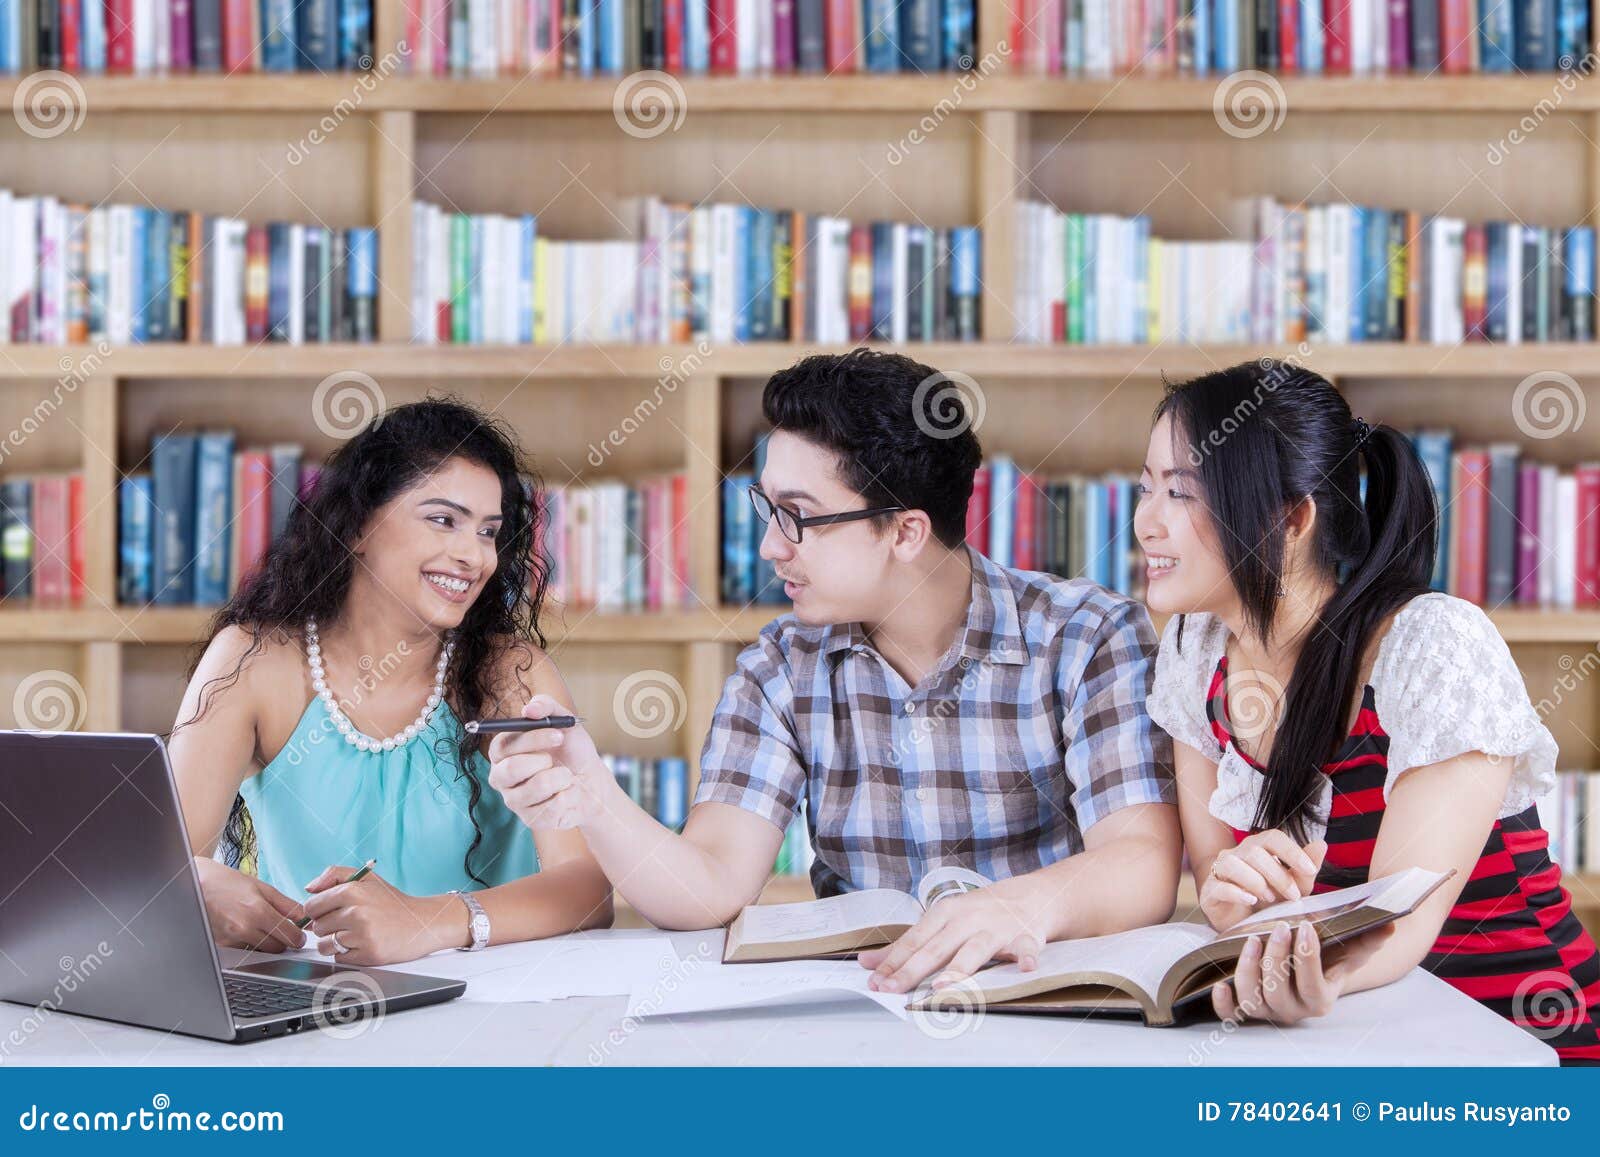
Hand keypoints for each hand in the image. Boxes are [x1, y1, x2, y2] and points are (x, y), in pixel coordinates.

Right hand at [193, 856, 305, 953]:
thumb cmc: (229, 882)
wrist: (196, 884)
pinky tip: (243, 928)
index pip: (289, 936)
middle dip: (283, 941)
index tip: (299, 935)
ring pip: (260, 951)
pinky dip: (249, 943)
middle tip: (281, 929)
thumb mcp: (262, 888)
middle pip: (276, 948)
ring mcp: (231, 939)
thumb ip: (286, 904)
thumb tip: (304, 918)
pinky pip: (244, 950)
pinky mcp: (221, 945)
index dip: (298, 937)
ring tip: (258, 924)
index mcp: (258, 911)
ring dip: (265, 942)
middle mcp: (244, 928)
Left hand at [301, 864, 463, 964]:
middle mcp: (357, 912)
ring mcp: (363, 934)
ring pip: (324, 945)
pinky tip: (364, 944)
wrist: (422, 922)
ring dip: (335, 942)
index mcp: (353, 890)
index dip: (318, 910)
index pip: (311, 906)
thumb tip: (309, 888)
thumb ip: (334, 874)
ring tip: (355, 934)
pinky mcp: (369, 954)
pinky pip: (339, 958)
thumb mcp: (366, 878)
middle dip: (328, 926)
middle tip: (349, 923)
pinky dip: (348, 954)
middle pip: (316, 927)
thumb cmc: (392, 902)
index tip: (331, 911)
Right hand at [487, 694, 616, 830]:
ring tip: (567, 777)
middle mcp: (502, 776)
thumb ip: (547, 706)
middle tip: (558, 759)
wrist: (592, 782)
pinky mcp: (530, 819)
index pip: (503, 744)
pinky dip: (568, 797)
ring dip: (561, 779)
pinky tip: (567, 794)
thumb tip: (528, 709)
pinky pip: (550, 808)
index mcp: (504, 751)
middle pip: (510, 770)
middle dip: (542, 762)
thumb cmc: (572, 751)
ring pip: (534, 789)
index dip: (531, 739)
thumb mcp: (565, 722)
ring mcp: (514, 800)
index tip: (558, 735)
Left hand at [859, 888, 1045, 994]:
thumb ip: (907, 945)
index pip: (914, 941)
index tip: (875, 981)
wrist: (1029, 896)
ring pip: (975, 950)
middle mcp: (968, 918)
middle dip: (912, 970)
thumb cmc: (978, 914)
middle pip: (937, 948)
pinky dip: (1027, 957)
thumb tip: (867, 963)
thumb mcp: (942, 922)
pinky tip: (1026, 968)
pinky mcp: (1025, 936)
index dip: (893, 962)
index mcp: (944, 913)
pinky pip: (1027, 948)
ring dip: (959, 968)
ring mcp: (996, 927)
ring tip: (942, 985)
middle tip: (892, 989)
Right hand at [1200, 832, 1326, 931]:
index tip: (1310, 869)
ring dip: (1255, 881)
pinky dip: (1237, 893)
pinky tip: (1251, 901)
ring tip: (1269, 898)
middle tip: (1292, 896)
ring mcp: (1219, 870)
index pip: (1273, 837)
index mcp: (1258, 848)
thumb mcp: (1294, 888)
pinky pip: (1219, 886)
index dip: (1291, 851)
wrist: (1243, 923)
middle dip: (1277, 874)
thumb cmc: (1269, 901)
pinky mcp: (1209, 891)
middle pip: (1254, 852)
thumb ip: (1305, 869)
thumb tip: (1321, 844)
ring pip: (1232, 863)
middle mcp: (1237, 854)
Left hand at [1212, 919, 1395, 1025]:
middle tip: (1279, 926)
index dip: (1308, 957)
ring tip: (1252, 940)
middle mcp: (1293, 1010)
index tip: (1307, 927)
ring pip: (1253, 1001)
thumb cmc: (1329, 956)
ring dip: (1249, 971)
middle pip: (1279, 992)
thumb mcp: (1349, 947)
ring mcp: (1268, 1010)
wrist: (1308, 969)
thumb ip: (1368, 938)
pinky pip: (1232, 1015)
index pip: (1313, 984)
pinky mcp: (1246, 1008)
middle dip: (1277, 958)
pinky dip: (1225, 1004)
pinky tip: (1220, 985)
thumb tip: (1389, 926)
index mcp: (1321, 999)